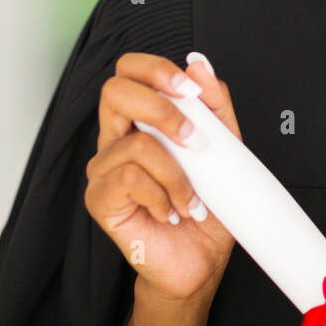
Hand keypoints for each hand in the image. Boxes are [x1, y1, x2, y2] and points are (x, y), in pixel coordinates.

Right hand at [85, 50, 241, 301]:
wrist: (200, 261)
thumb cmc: (207, 206)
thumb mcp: (224, 148)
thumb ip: (214, 105)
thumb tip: (199, 64)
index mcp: (140, 119)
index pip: (129, 70)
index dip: (156, 68)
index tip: (190, 89)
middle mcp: (116, 138)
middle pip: (114, 91)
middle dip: (162, 109)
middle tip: (195, 140)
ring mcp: (103, 169)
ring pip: (135, 144)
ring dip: (177, 174)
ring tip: (191, 199)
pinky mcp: (100, 199)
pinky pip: (130, 178)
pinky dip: (162, 195)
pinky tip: (170, 212)